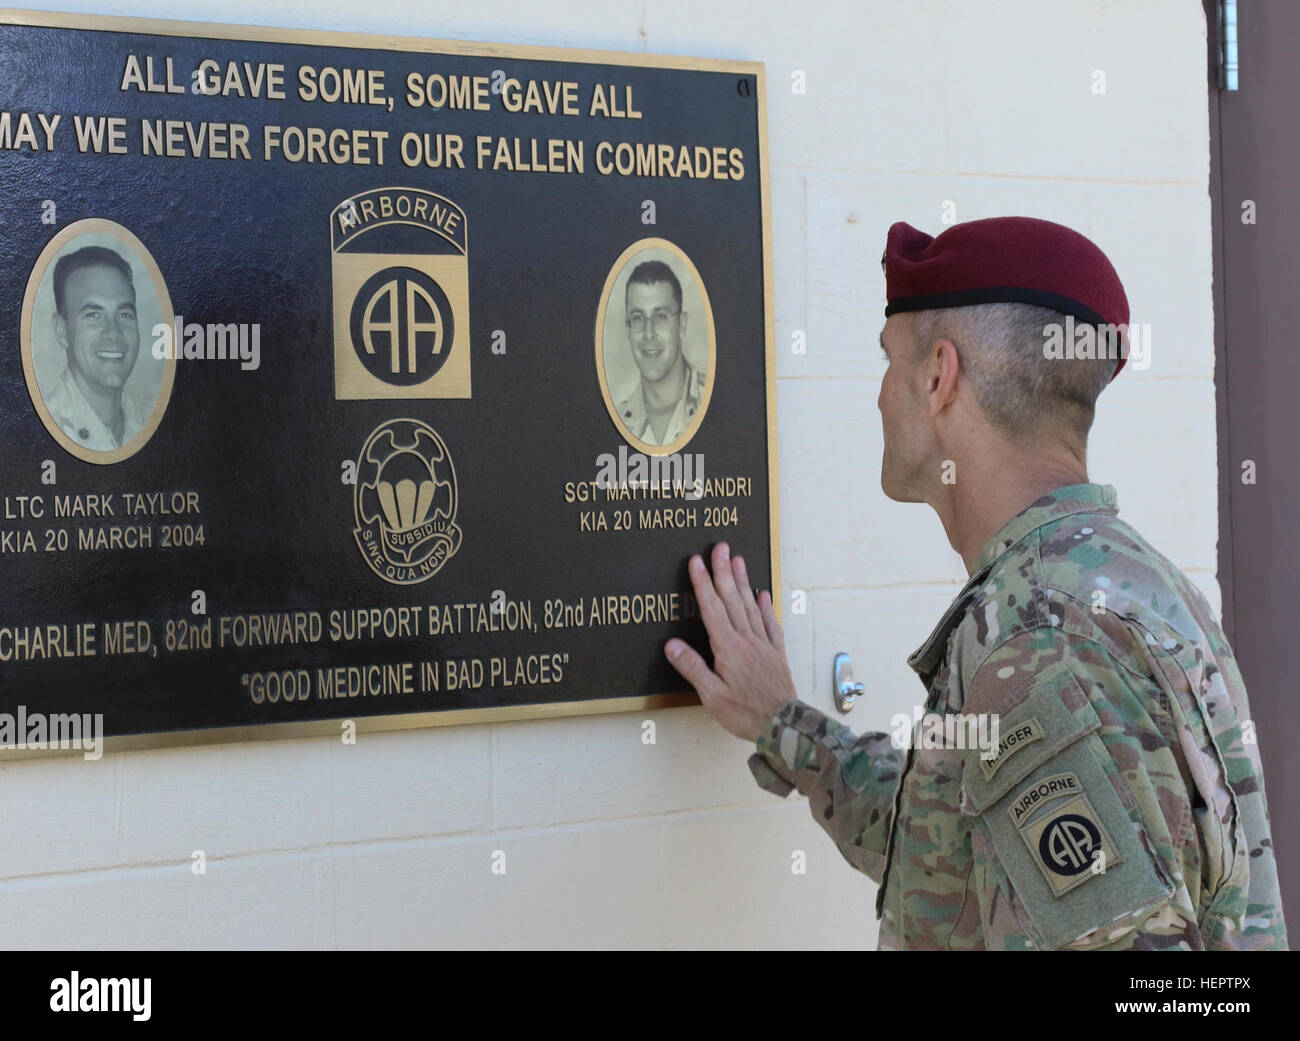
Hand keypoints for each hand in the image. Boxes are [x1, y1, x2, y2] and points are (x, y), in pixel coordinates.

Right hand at [664, 542, 797, 741]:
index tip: (696, 561)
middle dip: (724, 571)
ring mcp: (764, 644)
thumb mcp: (711, 696)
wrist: (784, 724)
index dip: (703, 583)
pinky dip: (766, 607)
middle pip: (732, 599)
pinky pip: (770, 624)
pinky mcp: (776, 653)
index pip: (712, 609)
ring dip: (743, 582)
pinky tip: (762, 595)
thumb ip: (692, 667)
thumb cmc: (745, 713)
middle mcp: (747, 640)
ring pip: (751, 606)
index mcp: (729, 648)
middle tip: (721, 547)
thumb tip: (671, 645)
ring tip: (739, 561)